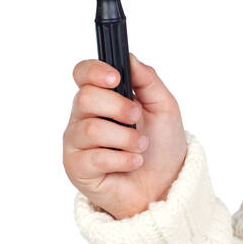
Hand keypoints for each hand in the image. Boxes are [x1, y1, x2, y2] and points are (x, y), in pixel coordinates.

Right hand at [63, 53, 189, 220]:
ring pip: (90, 130)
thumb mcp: (164, 107)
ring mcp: (77, 143)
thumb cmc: (162, 146)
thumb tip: (130, 58)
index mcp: (101, 97)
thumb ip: (148, 80)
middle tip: (137, 118)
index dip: (94, 71)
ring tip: (140, 146)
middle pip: (85, 98)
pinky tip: (133, 163)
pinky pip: (93, 158)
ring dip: (125, 138)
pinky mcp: (77, 169)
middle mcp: (83, 117)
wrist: (165, 185)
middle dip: (118, 108)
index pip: (82, 73)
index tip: (116, 79)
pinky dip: (122, 160)